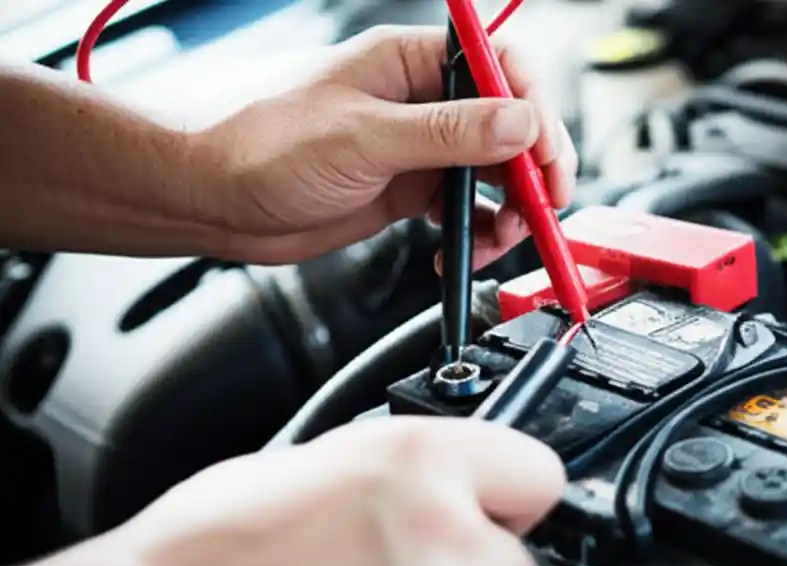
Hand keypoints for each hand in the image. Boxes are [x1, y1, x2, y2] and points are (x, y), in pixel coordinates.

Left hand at [193, 25, 577, 266]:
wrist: (210, 198)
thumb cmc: (259, 143)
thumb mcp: (363, 137)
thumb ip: (448, 133)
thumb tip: (520, 123)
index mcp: (409, 63)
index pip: (499, 69)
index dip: (534, 109)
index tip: (546, 155)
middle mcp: (420, 102)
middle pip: (506, 126)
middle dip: (531, 169)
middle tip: (543, 206)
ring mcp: (415, 149)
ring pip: (491, 174)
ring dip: (507, 209)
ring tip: (500, 237)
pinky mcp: (405, 192)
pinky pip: (463, 210)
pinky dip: (475, 233)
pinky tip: (463, 251)